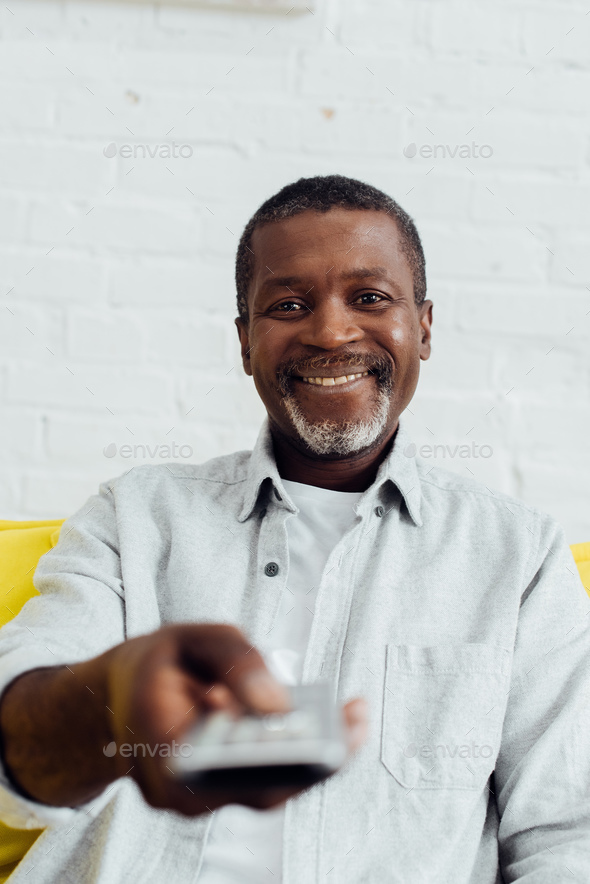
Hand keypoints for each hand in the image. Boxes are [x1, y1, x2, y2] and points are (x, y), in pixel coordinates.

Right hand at [104, 623, 367, 814]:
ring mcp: (196, 801)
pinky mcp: (217, 796)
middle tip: (356, 719)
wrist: (116, 698)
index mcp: (159, 745)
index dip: (271, 751)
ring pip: (267, 790)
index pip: (225, 764)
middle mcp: (177, 789)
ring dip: (315, 755)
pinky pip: (264, 783)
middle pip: (259, 788)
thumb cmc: (158, 664)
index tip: (312, 723)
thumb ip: (236, 660)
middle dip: (314, 754)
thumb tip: (280, 704)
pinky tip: (331, 723)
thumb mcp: (191, 638)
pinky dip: (298, 754)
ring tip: (354, 717)